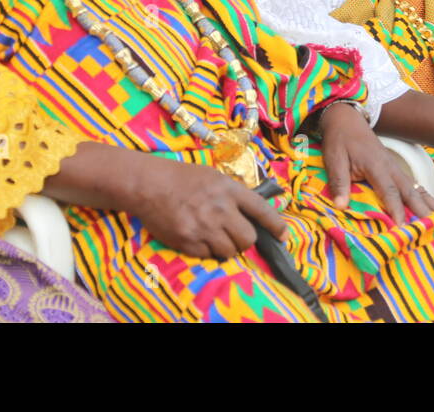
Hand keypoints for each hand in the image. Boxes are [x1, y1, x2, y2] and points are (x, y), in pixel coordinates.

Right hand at [132, 158, 285, 258]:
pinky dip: (206, 251)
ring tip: (214, 237)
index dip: (276, 225)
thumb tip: (252, 213)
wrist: (149, 185)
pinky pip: (207, 256)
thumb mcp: (214, 177)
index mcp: (229, 190)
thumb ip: (234, 194)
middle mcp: (220, 209)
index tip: (283, 236)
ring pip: (229, 251)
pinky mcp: (188, 242)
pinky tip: (198, 239)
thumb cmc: (183, 177)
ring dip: (226, 248)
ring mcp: (204, 227)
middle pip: (248, 238)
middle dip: (244, 240)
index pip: (261, 210)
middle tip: (234, 235)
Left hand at [320, 102, 433, 224]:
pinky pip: (412, 185)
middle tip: (432, 226)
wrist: (347, 119)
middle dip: (421, 209)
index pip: (389, 190)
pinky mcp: (395, 169)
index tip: (402, 227)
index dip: (396, 209)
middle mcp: (390, 167)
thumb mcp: (334, 159)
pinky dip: (424, 197)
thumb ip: (339, 182)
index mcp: (376, 165)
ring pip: (414, 188)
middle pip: (409, 190)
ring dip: (428, 203)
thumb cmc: (340, 140)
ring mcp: (395, 167)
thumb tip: (341, 206)